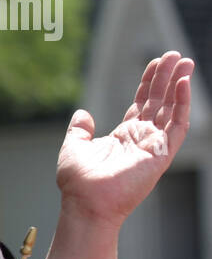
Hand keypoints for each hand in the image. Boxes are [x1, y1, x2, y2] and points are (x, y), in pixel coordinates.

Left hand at [56, 51, 192, 228]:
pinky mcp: (161, 155)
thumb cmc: (78, 182)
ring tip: (184, 62)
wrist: (85, 203)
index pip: (142, 104)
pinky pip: (178, 126)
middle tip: (176, 55)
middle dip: (168, 78)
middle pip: (160, 102)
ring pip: (172, 109)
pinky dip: (182, 105)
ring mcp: (153, 146)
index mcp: (124, 136)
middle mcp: (142, 139)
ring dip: (178, 85)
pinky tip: (183, 84)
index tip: (156, 63)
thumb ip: (80, 129)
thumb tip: (82, 113)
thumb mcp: (74, 147)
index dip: (150, 82)